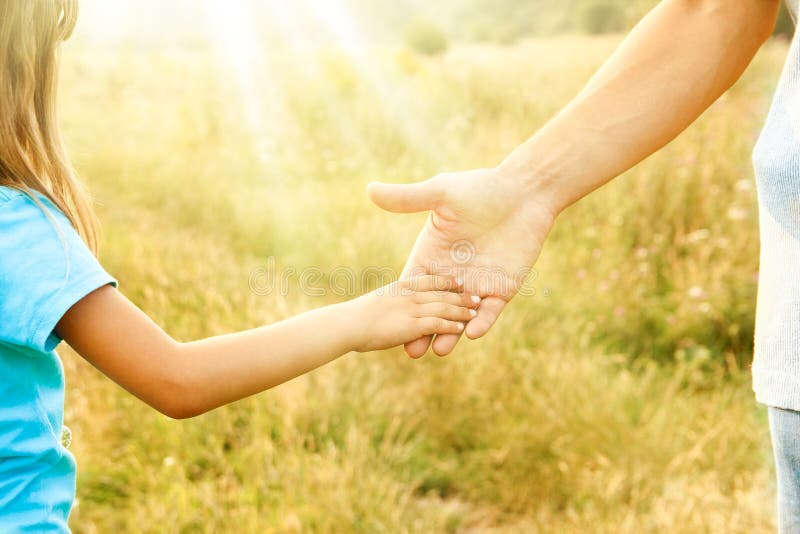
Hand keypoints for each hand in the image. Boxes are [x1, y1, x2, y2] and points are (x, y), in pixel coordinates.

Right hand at [347, 275, 480, 352]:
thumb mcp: (374, 305)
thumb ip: (386, 306)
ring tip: (474, 312)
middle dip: (460, 295)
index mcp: (400, 287)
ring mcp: (412, 309)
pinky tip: (462, 329)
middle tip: (475, 297)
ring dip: (461, 310)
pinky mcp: (413, 325)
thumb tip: (388, 311)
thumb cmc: (353, 317)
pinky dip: (451, 325)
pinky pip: (438, 323)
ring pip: (444, 307)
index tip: (458, 280)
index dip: (445, 279)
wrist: (347, 324)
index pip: (427, 279)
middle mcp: (409, 295)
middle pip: (441, 292)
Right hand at [367, 167, 555, 356]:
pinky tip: (472, 333)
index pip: (414, 285)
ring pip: (461, 316)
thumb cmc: (482, 188)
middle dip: (423, 329)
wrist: (525, 193)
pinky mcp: (503, 288)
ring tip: (439, 351)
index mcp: (435, 254)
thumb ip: (407, 197)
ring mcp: (478, 283)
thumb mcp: (441, 192)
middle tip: (410, 351)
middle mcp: (454, 274)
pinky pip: (490, 311)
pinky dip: (482, 322)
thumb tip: (370, 190)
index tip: (385, 323)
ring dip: (451, 334)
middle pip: (434, 308)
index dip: (402, 304)